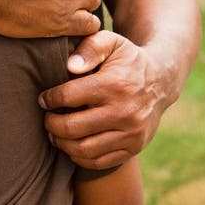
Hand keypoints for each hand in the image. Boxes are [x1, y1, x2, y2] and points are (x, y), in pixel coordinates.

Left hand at [39, 30, 165, 168]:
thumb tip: (70, 66)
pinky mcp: (134, 148)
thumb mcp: (111, 42)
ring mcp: (130, 133)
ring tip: (55, 133)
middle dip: (51, 124)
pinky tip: (72, 145)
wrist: (161, 81)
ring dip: (62, 143)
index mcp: (113, 85)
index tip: (44, 99)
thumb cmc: (126, 59)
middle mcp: (124, 112)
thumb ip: (89, 48)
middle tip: (46, 118)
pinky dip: (80, 157)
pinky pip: (99, 162)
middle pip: (72, 128)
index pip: (68, 97)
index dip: (49, 99)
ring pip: (84, 149)